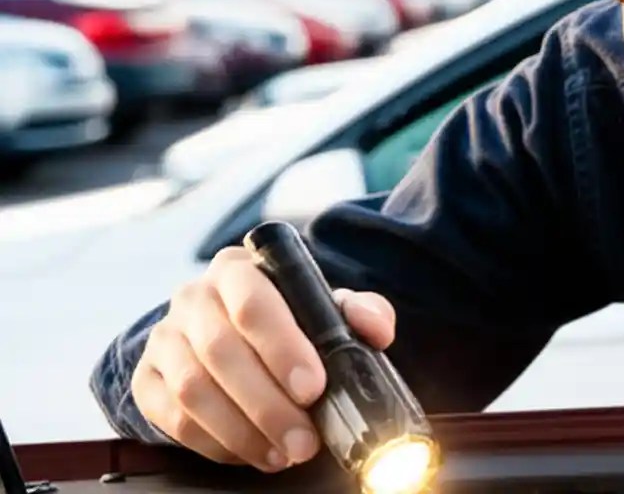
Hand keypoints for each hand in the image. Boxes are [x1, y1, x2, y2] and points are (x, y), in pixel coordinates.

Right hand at [131, 246, 395, 471]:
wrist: (229, 330)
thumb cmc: (287, 318)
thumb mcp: (325, 306)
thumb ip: (358, 311)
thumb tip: (377, 329)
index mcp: (239, 270)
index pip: (253, 303)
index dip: (282, 347)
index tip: (312, 387)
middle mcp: (194, 298)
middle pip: (222, 352)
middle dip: (268, 405)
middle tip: (304, 441)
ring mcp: (165, 338)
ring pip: (194, 390)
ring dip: (243, 431)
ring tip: (284, 453)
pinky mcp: (147, 378)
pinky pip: (173, 418)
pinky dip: (215, 443)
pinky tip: (251, 452)